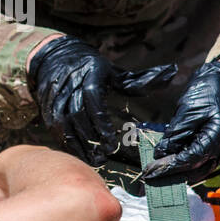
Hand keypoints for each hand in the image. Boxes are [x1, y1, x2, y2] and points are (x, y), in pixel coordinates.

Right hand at [29, 35, 176, 164]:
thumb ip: (139, 80)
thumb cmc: (91, 67)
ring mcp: (57, 101)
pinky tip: (81, 155)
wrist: (54, 59)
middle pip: (79, 117)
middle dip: (92, 138)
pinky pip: (57, 131)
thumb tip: (170, 74)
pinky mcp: (49, 111)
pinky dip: (69, 145)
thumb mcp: (113, 71)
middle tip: (106, 156)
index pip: (92, 101)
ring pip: (66, 126)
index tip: (111, 140)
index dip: (100, 122)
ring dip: (80, 146)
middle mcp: (70, 89)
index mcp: (89, 77)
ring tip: (95, 161)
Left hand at [141, 59, 219, 183]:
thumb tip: (160, 153)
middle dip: (172, 174)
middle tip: (149, 174)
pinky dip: (188, 164)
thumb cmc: (210, 91)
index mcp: (219, 136)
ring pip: (200, 169)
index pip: (191, 159)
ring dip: (179, 171)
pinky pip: (203, 162)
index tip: (150, 171)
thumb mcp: (188, 110)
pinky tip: (172, 162)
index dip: (169, 167)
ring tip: (158, 171)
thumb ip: (175, 134)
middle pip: (196, 169)